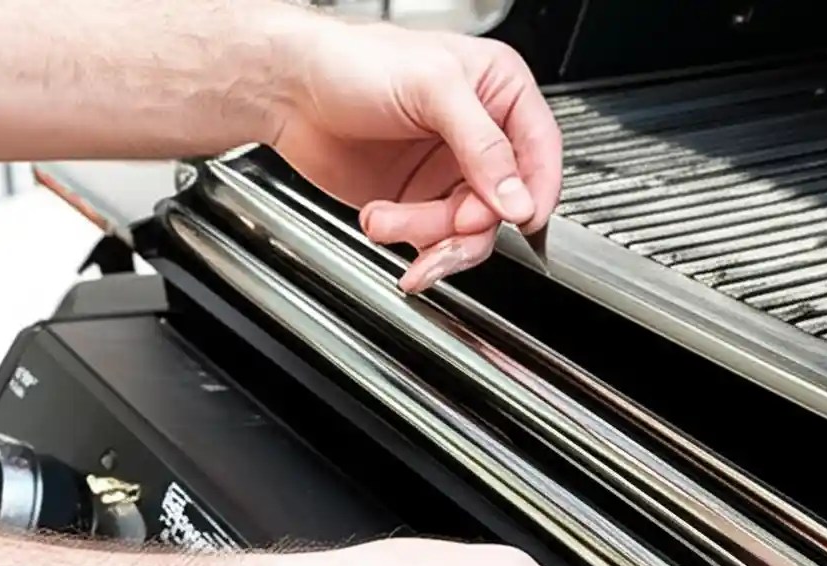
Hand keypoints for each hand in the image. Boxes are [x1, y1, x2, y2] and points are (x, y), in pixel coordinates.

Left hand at [272, 20, 561, 292]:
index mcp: (500, 94)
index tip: (521, 219)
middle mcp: (481, 137)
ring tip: (388, 221)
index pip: (540, 153)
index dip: (534, 192)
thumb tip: (517, 198)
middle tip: (446, 226)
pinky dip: (412, 244)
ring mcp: (450, 173)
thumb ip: (482, 146)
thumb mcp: (432, 88)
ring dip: (429, 235)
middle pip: (504, 203)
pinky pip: (435, 239)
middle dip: (468, 222)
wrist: (286, 88)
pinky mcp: (419, 202)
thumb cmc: (352, 60)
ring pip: (469, 230)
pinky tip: (384, 225)